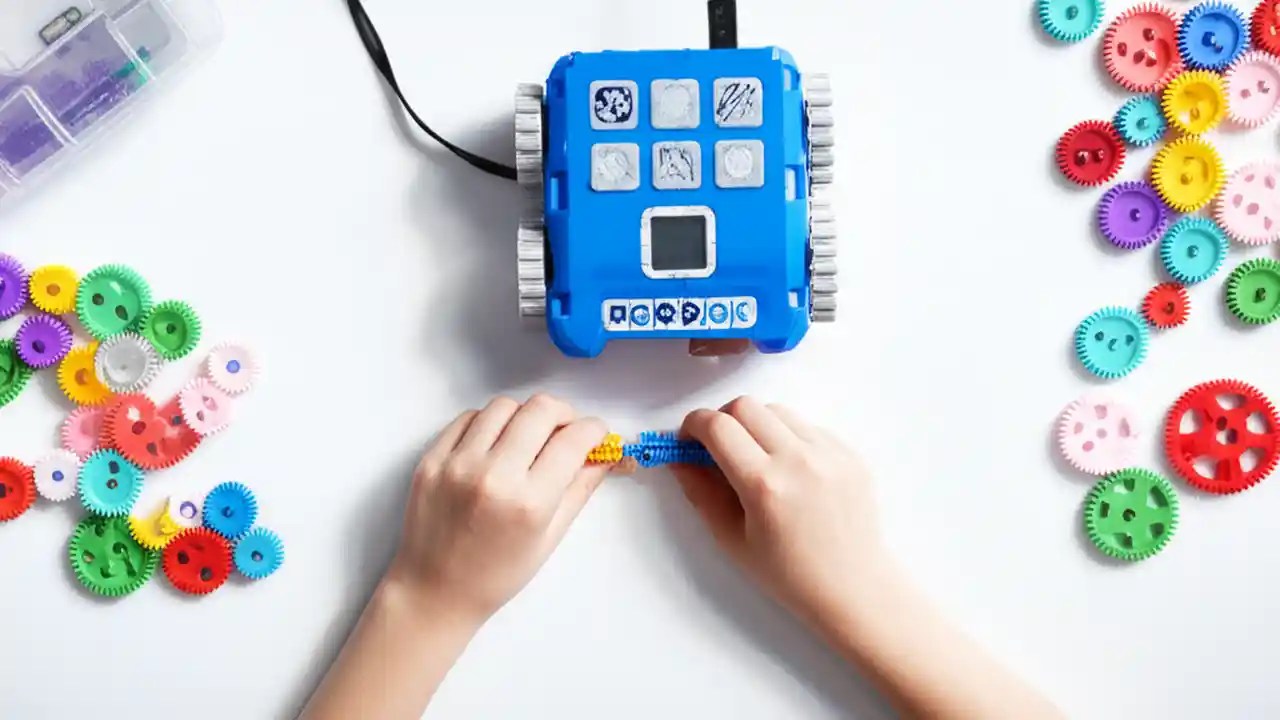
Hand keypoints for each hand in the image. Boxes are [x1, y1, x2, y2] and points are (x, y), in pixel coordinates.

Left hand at [387, 394, 608, 623]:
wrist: (434, 591)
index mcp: (529, 502)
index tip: (596, 434)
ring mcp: (457, 464)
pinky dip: (489, 422)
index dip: (594, 430)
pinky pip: (468, 417)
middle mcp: (493, 476)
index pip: (573, 440)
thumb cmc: (497, 574)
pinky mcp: (431, 459)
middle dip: (564, 414)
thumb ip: (580, 488)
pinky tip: (495, 443)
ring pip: (504, 405)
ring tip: (528, 438)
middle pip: (541, 409)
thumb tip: (606, 453)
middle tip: (566, 431)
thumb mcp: (550, 537)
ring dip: (525, 415)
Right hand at [673, 397, 884, 629]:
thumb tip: (678, 458)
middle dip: (722, 420)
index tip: (688, 439)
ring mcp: (829, 453)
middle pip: (745, 406)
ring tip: (757, 458)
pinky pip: (807, 426)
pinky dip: (788, 437)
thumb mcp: (731, 538)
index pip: (717, 427)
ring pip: (777, 410)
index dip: (693, 425)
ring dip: (756, 425)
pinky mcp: (850, 452)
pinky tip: (790, 470)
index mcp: (764, 485)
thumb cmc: (787, 573)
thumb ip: (700, 492)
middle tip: (718, 448)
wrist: (852, 586)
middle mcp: (799, 460)